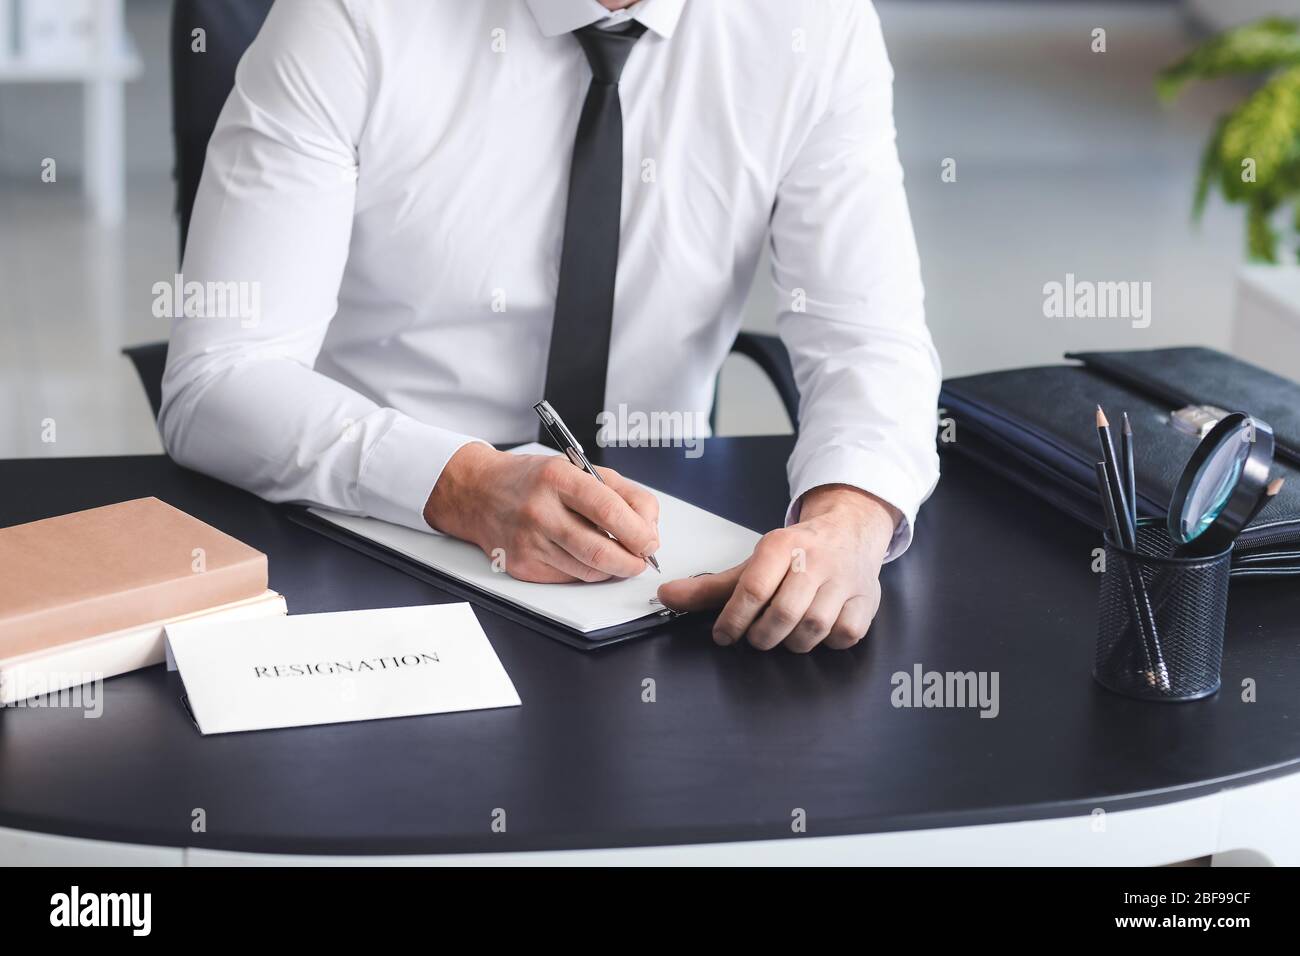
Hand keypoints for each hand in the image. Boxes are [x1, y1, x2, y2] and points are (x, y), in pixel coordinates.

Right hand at [423, 443, 659, 582]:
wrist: (479, 493)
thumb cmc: (536, 480)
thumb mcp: (581, 469)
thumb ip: (623, 493)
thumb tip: (649, 527)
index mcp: (557, 478)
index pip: (608, 510)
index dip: (637, 532)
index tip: (650, 541)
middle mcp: (539, 511)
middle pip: (599, 550)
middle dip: (631, 562)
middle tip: (641, 560)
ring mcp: (528, 542)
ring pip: (588, 571)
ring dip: (612, 569)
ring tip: (618, 557)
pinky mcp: (522, 567)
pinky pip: (569, 578)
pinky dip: (587, 572)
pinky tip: (584, 556)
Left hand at [657, 485, 897, 651]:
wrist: (848, 531)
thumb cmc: (796, 553)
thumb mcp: (753, 564)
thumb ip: (709, 587)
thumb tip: (666, 597)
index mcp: (782, 545)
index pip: (752, 589)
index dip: (733, 620)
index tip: (723, 635)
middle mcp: (816, 559)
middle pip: (783, 614)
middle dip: (761, 636)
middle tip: (754, 637)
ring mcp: (845, 580)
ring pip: (814, 628)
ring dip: (792, 641)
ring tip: (783, 633)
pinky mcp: (867, 599)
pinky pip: (844, 635)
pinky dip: (827, 641)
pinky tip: (816, 630)